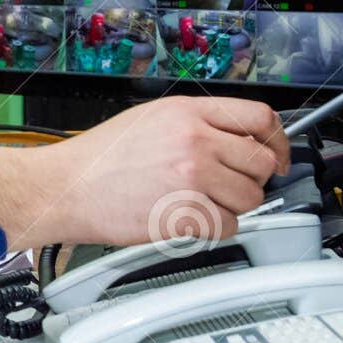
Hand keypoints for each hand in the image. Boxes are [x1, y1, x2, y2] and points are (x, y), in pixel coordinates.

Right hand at [0, 96, 290, 251]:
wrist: (66, 188)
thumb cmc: (98, 159)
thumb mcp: (150, 120)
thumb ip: (196, 124)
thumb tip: (236, 139)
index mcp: (187, 113)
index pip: (259, 118)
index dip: (276, 140)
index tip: (276, 154)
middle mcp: (194, 141)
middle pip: (261, 162)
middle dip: (251, 179)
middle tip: (230, 187)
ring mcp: (192, 178)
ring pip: (250, 198)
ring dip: (233, 207)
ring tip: (201, 205)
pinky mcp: (186, 214)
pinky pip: (229, 227)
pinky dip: (216, 229)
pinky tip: (190, 220)